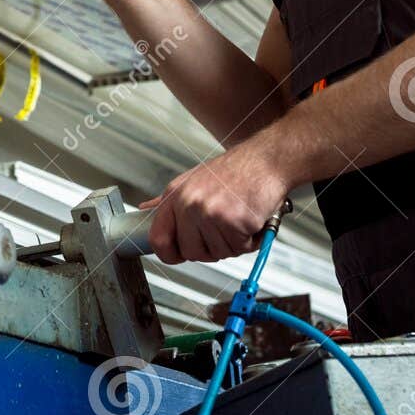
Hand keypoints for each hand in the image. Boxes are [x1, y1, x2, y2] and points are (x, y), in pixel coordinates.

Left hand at [139, 141, 293, 264]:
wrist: (267, 159)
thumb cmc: (235, 170)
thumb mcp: (193, 179)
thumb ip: (170, 199)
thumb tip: (147, 209)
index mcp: (176, 195)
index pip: (158, 238)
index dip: (169, 253)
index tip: (180, 255)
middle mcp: (190, 204)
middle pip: (191, 252)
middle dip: (210, 249)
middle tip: (224, 230)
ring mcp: (211, 213)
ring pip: (218, 253)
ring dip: (234, 242)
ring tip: (239, 217)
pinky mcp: (234, 221)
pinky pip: (240, 248)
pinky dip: (250, 240)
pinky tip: (251, 219)